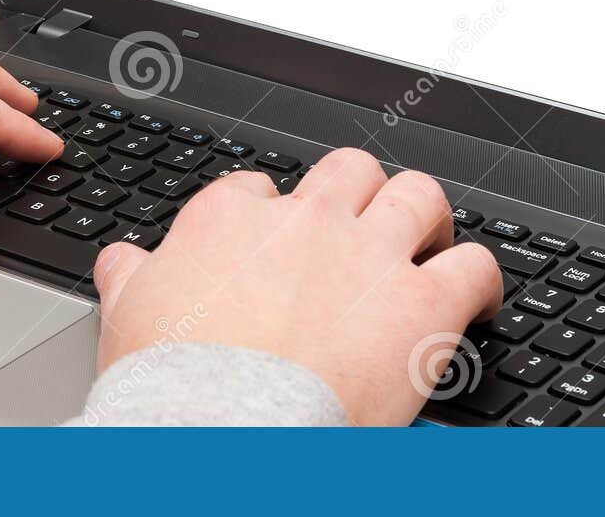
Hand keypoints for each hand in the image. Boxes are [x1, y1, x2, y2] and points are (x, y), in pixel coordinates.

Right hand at [91, 147, 503, 424]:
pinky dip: (482, 278)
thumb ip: (130, 277)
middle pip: (349, 171)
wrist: (219, 432)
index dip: (277, 216)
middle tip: (368, 228)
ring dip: (428, 215)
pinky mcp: (423, 303)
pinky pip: (474, 265)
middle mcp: (306, 219)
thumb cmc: (172, 385)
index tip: (283, 244)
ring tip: (434, 240)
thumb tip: (122, 261)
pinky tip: (478, 299)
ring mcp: (369, 255)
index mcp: (232, 217)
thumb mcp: (127, 317)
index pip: (262, 189)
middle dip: (361, 194)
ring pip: (418, 194)